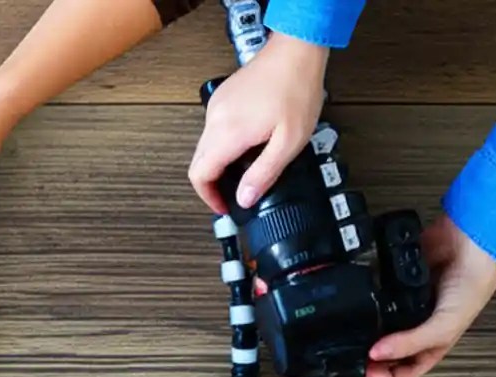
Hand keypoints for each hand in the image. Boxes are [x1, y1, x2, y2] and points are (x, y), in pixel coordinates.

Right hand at [189, 32, 327, 212]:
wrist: (295, 51)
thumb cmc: (297, 89)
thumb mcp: (289, 141)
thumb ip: (264, 173)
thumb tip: (244, 198)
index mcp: (228, 133)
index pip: (200, 174)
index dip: (208, 197)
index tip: (224, 206)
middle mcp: (215, 119)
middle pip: (198, 163)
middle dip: (213, 184)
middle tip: (234, 194)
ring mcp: (216, 107)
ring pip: (205, 147)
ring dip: (219, 164)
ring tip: (246, 170)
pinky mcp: (222, 99)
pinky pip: (213, 131)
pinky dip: (223, 146)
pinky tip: (248, 145)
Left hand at [367, 215, 495, 376]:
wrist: (472, 245)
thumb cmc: (473, 287)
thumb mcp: (445, 326)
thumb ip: (411, 342)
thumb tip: (376, 354)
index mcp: (431, 346)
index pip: (404, 373)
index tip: (366, 372)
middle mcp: (415, 329)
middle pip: (386, 352)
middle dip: (368, 357)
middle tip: (351, 353)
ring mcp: (404, 306)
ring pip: (376, 325)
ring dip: (363, 329)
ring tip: (348, 331)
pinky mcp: (394, 284)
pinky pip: (374, 295)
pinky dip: (365, 298)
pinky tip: (356, 301)